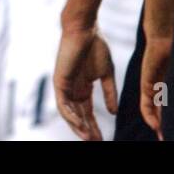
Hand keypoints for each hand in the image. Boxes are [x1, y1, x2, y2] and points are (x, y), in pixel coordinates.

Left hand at [53, 25, 116, 140]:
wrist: (86, 30)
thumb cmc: (96, 47)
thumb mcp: (107, 74)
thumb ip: (110, 93)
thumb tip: (114, 113)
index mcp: (84, 87)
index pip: (88, 112)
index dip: (95, 126)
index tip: (104, 139)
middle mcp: (73, 89)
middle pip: (79, 116)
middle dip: (87, 131)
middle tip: (97, 143)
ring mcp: (65, 86)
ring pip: (69, 114)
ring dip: (78, 127)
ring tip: (89, 139)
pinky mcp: (59, 81)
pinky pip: (63, 104)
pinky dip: (71, 116)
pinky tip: (80, 126)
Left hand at [138, 34, 171, 139]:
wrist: (165, 37)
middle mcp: (167, 91)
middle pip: (168, 115)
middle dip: (171, 129)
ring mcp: (156, 89)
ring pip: (157, 113)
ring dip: (160, 127)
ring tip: (165, 138)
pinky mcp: (147, 85)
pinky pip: (146, 105)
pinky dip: (149, 116)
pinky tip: (155, 126)